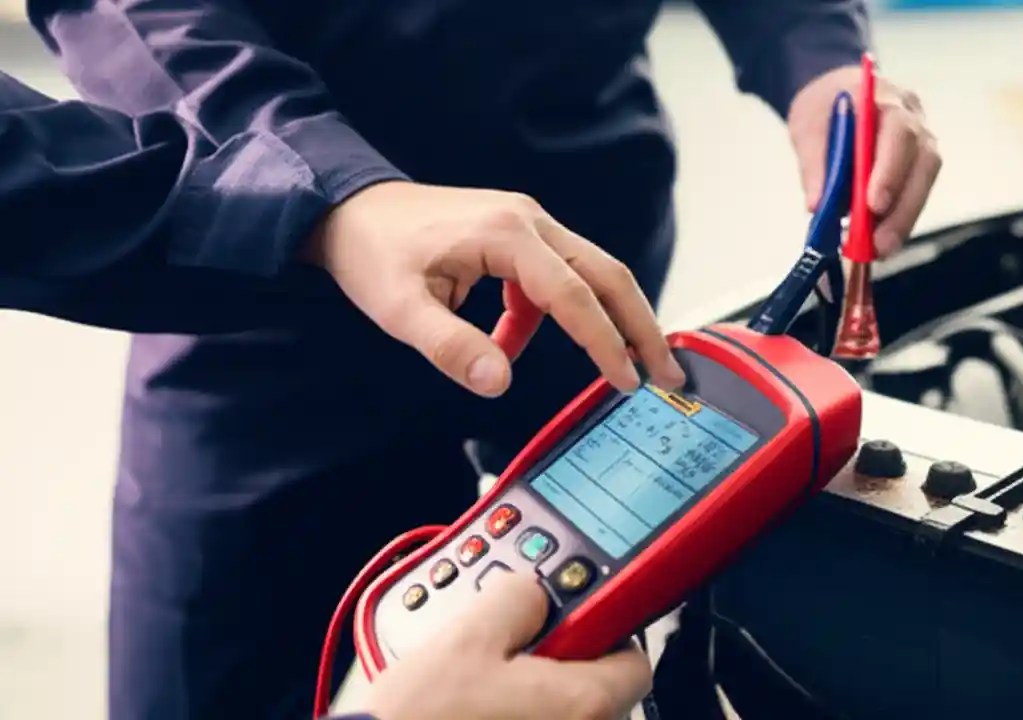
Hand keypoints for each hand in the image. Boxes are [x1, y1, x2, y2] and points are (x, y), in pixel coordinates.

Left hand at [308, 181, 684, 397]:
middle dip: (641, 326)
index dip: (605, 342)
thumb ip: (450, 346)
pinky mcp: (520, 234)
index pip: (573, 294)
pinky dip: (553, 315)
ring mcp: (528, 223)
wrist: (347, 209)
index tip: (628, 381)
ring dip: (610, 321)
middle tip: (669, 372)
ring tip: (621, 368)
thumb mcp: (400, 308)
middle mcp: (529, 220)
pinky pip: (556, 278)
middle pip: (607, 274)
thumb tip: (498, 382)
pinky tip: (515, 343)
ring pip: (592, 272)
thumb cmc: (372, 253)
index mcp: (506, 234)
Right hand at [363, 572, 652, 719]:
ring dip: (530, 684)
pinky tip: (472, 705)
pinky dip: (514, 711)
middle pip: (595, 682)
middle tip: (508, 643)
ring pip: (559, 706)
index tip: (575, 612)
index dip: (603, 626)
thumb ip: (517, 597)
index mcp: (585, 702)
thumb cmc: (422, 719)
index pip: (633, 657)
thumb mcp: (468, 636)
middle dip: (558, 656)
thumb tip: (531, 590)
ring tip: (478, 677)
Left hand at [788, 64, 940, 256]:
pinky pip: (915, 191)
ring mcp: (920, 141)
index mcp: (885, 99)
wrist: (836, 92)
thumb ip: (814, 164)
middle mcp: (913, 118)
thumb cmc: (823, 107)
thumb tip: (817, 206)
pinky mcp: (916, 163)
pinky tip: (881, 240)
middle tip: (879, 244)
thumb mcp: (807, 127)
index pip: (898, 133)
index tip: (874, 205)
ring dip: (903, 219)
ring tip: (879, 250)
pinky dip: (900, 218)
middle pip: (922, 163)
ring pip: (924, 181)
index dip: (889, 171)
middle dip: (902, 208)